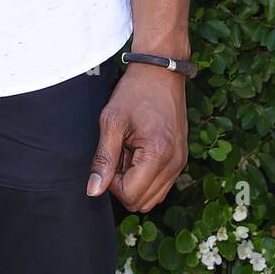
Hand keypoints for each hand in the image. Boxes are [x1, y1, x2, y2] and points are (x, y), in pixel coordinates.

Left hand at [86, 64, 187, 210]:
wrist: (160, 70)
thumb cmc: (135, 91)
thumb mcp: (111, 120)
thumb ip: (103, 158)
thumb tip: (93, 190)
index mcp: (159, 154)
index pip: (130, 195)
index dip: (111, 182)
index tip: (109, 157)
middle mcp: (175, 163)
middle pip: (143, 203)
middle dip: (123, 185)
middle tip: (117, 154)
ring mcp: (181, 162)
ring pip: (153, 197)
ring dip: (135, 182)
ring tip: (127, 152)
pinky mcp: (181, 158)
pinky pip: (161, 184)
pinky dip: (146, 176)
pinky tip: (137, 152)